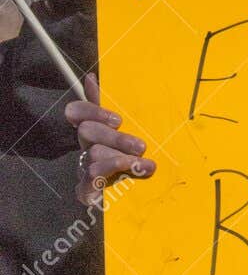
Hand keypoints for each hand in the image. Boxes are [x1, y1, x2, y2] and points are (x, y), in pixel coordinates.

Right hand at [64, 74, 156, 205]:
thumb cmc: (126, 158)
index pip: (76, 112)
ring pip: (93, 156)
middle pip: (87, 133)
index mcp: (91, 130)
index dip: (94, 111)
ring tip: (145, 165)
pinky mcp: (85, 191)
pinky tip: (125, 175)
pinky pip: (89, 181)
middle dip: (116, 139)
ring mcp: (83, 169)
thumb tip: (90, 78)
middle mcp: (84, 148)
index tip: (119, 120)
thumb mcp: (122, 132)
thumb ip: (107, 108)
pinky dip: (107, 175)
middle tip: (142, 147)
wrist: (124, 197)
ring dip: (120, 159)